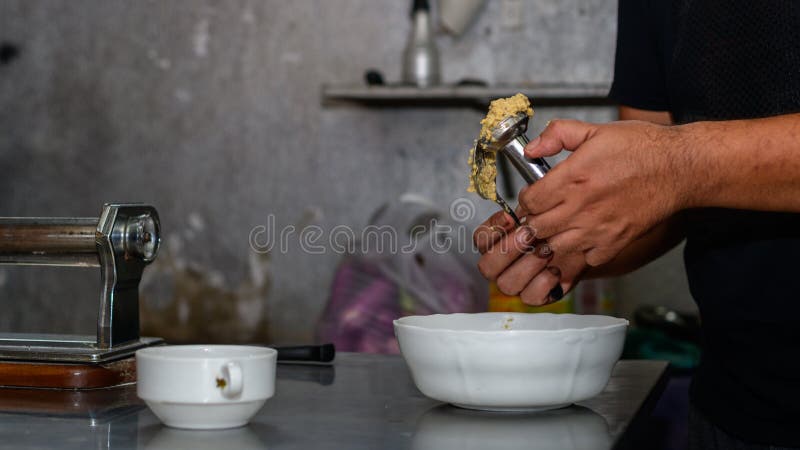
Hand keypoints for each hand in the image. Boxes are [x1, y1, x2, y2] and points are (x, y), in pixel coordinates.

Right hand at [473, 211, 585, 304]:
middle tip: (530, 234)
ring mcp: (515, 284)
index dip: (492, 229)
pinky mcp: (534, 296)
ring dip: (528, 265)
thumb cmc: (557, 227)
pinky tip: (556, 269)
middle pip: (487, 267)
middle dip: (509, 249)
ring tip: (548, 250)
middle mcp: (500, 266)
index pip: (480, 238)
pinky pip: (530, 297)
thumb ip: (529, 208)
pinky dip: (544, 283)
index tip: (510, 217)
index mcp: (496, 244)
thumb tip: (525, 198)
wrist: (580, 245)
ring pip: (507, 284)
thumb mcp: (542, 211)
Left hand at [519, 119, 689, 266]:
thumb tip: (531, 148)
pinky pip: (586, 260)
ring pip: (555, 248)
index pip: (529, 202)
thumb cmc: (641, 148)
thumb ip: (558, 135)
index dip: (526, 200)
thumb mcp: (595, 130)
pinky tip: (581, 239)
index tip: (533, 196)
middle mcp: (582, 207)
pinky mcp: (615, 243)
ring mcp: (598, 229)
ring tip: (556, 229)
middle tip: (539, 215)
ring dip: (551, 240)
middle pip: (536, 229)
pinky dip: (579, 254)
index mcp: (573, 178)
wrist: (680, 167)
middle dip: (532, 222)